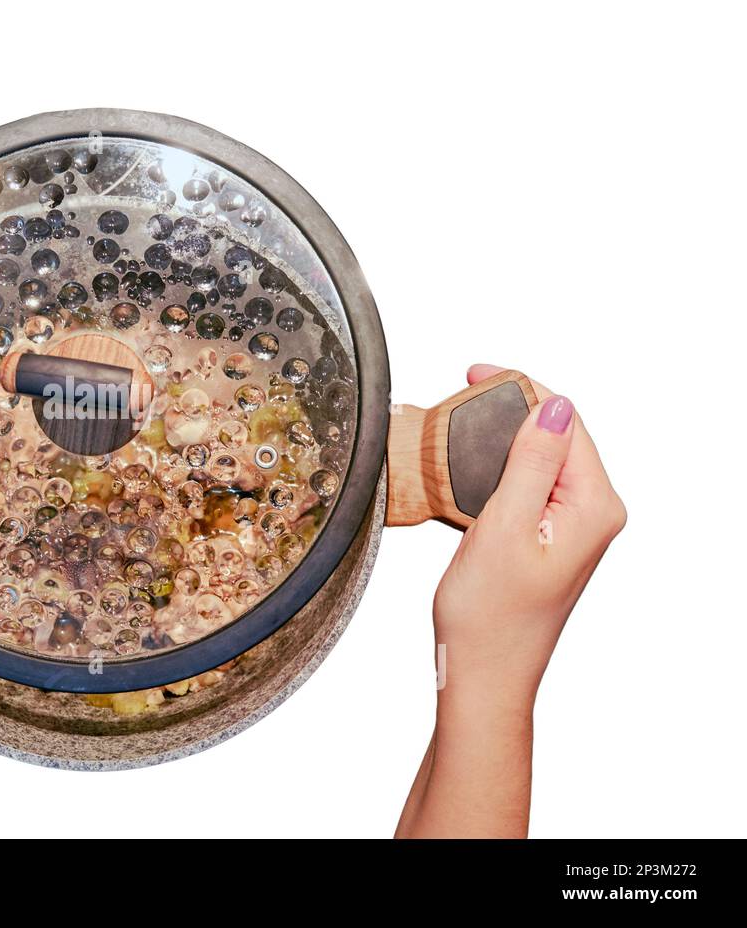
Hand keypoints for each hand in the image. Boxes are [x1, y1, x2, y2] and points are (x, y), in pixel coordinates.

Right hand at [397, 365, 624, 837]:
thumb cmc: (489, 618)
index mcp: (594, 506)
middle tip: (457, 394)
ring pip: (537, 458)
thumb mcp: (502, 526)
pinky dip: (495, 469)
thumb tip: (552, 405)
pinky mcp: (547, 538)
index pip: (564, 421)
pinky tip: (463, 469)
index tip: (473, 373)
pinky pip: (526, 485)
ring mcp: (572, 527)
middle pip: (555, 435)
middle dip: (506, 409)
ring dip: (496, 439)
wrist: (482, 674)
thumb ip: (531, 462)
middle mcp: (593, 513)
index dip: (518, 388)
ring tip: (454, 425)